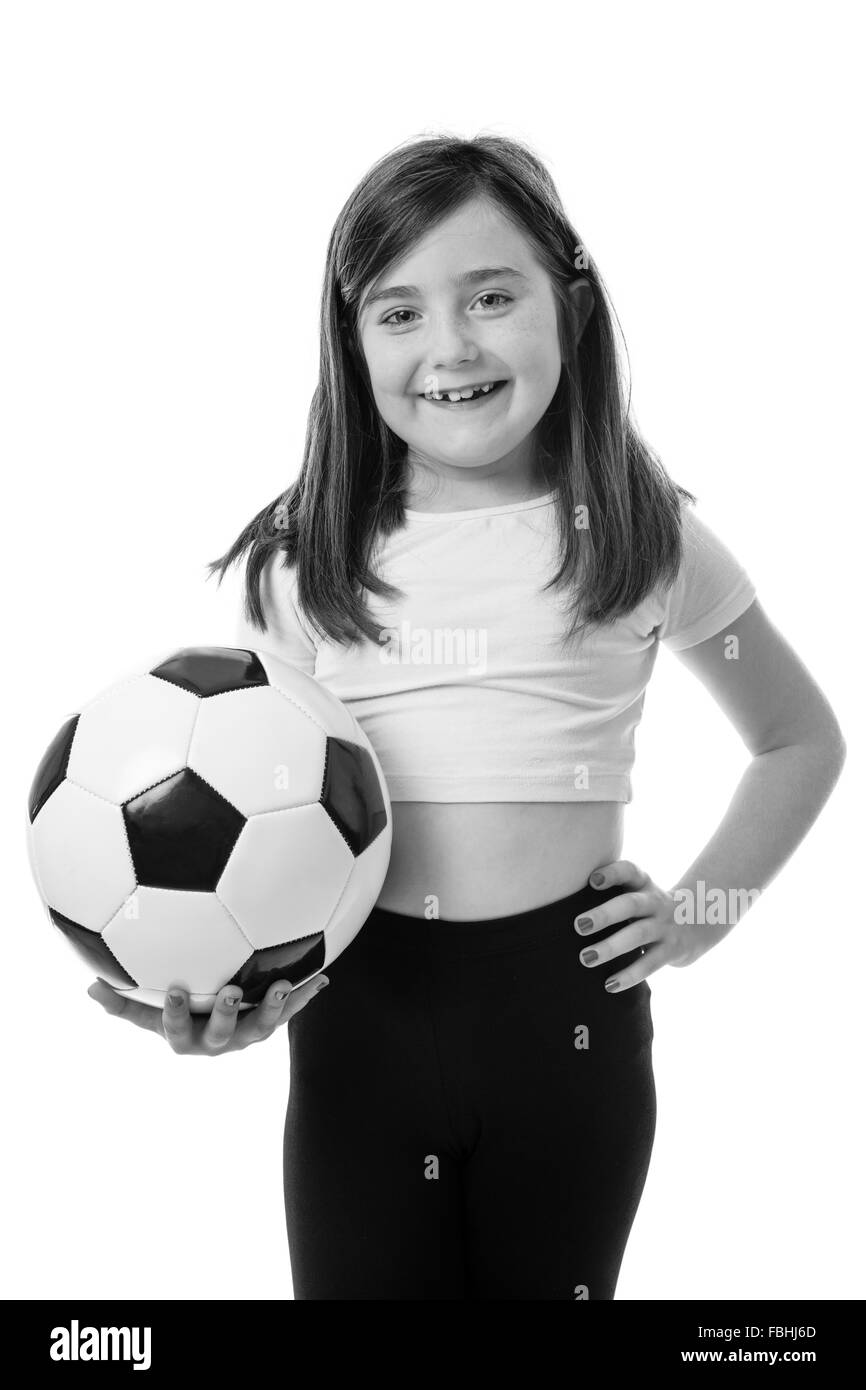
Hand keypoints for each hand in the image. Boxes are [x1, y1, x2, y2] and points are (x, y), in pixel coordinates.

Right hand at [86, 975, 329, 1054]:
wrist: (212, 1028)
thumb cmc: (176, 1014)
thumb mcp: (146, 1012)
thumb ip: (122, 1004)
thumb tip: (89, 987)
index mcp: (185, 1038)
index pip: (176, 1030)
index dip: (176, 1014)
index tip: (175, 991)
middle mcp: (217, 1041)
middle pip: (224, 1034)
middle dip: (229, 1014)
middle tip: (235, 990)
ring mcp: (245, 1034)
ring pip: (262, 1026)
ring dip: (276, 1007)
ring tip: (286, 985)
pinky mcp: (270, 1023)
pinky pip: (290, 1012)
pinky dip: (306, 995)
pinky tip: (322, 979)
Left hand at [576, 860, 703, 991]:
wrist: (699, 921)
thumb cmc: (649, 906)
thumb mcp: (639, 891)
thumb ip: (612, 891)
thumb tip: (563, 902)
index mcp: (644, 884)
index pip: (629, 871)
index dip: (612, 874)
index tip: (592, 880)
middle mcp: (656, 902)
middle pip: (630, 904)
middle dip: (604, 915)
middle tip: (578, 925)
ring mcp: (665, 926)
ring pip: (638, 935)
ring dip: (611, 947)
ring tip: (585, 958)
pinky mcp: (672, 950)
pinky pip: (651, 963)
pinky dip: (630, 975)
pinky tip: (609, 984)